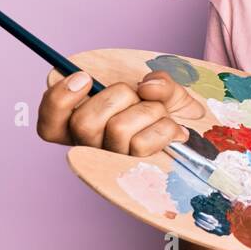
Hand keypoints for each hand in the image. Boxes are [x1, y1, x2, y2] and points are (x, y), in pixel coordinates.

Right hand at [37, 69, 204, 155]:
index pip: (49, 125)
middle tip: (139, 95)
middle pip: (85, 122)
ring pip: (117, 129)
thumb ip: (158, 81)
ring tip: (162, 113)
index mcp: (85, 125)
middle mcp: (94, 147)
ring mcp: (114, 161)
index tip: (85, 78)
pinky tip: (174, 130)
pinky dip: (164, 128)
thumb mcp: (165, 87)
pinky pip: (142, 144)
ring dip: (148, 111)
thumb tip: (146, 88)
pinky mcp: (135, 172)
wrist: (200, 134)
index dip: (58, 100)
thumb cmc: (173, 110)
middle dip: (120, 96)